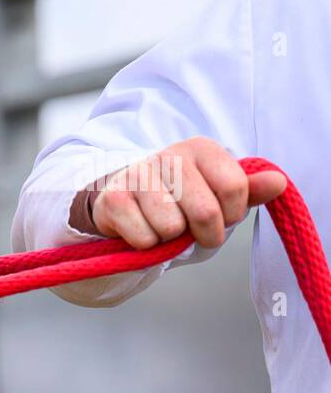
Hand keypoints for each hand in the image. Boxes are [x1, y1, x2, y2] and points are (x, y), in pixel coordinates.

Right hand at [73, 137, 286, 248]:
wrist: (124, 204)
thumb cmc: (178, 201)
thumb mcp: (217, 194)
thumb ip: (248, 191)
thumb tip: (279, 183)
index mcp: (200, 148)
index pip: (235, 189)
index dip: (231, 215)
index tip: (221, 217)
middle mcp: (168, 154)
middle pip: (206, 212)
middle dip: (204, 234)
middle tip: (192, 230)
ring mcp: (137, 174)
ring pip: (172, 228)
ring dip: (170, 239)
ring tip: (162, 227)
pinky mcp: (113, 199)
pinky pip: (144, 239)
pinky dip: (146, 244)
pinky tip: (140, 229)